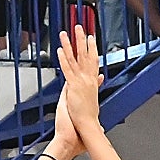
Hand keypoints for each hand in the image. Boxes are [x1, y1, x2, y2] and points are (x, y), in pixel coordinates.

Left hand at [56, 25, 103, 139]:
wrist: (87, 130)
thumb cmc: (89, 123)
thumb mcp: (93, 108)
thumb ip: (95, 97)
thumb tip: (99, 91)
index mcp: (92, 86)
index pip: (93, 65)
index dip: (93, 52)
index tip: (92, 42)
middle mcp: (88, 81)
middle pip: (86, 57)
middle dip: (84, 42)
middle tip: (81, 29)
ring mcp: (81, 82)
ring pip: (76, 59)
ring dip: (72, 45)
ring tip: (68, 32)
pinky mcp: (73, 87)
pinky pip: (67, 69)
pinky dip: (64, 59)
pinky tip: (60, 50)